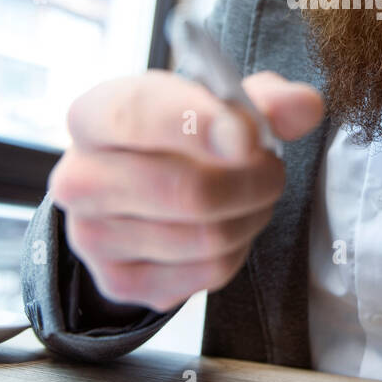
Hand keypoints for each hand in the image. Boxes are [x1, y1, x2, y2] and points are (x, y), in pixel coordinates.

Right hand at [48, 69, 324, 312]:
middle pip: (185, 191)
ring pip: (207, 236)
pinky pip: (207, 273)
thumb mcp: (213, 102)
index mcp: (94, 114)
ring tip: (250, 195)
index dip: (197, 126)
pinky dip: (236, 251)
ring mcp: (92, 237)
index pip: (138, 116)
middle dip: (252, 180)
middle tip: (272, 168)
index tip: (247, 136)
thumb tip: (303, 106)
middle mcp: (78, 177)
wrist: (135, 187)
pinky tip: (227, 227)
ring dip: (251, 215)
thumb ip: (262, 99)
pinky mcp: (118, 282)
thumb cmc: (176, 135)